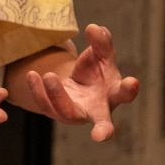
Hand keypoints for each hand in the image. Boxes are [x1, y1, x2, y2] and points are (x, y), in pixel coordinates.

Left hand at [26, 24, 138, 141]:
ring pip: (67, 112)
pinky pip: (46, 106)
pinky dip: (37, 91)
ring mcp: (76, 114)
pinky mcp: (57, 113)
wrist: (79, 84)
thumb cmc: (97, 71)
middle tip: (101, 136)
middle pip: (102, 122)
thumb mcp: (101, 54)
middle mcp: (98, 109)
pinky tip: (32, 75)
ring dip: (57, 96)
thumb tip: (94, 28)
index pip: (124, 93)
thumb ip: (101, 42)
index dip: (129, 89)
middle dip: (103, 129)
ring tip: (49, 76)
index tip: (132, 82)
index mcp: (113, 93)